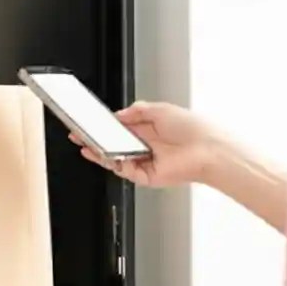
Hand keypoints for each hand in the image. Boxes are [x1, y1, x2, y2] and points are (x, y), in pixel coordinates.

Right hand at [70, 100, 223, 187]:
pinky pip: (124, 170)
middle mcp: (146, 146)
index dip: (103, 126)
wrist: (208, 150)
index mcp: (149, 129)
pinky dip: (114, 162)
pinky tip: (108, 154)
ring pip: (115, 159)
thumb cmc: (193, 129)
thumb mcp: (161, 109)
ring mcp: (145, 162)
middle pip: (114, 145)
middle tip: (78, 135)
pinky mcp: (147, 176)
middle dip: (94, 140)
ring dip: (99, 153)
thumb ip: (138, 110)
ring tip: (86, 145)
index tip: (88, 123)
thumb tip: (120, 113)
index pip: (120, 128)